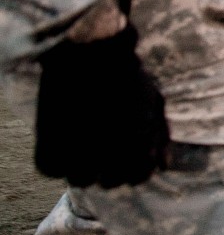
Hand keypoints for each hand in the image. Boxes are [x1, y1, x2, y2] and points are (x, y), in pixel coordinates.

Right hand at [35, 0, 169, 187]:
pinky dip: (54, 157)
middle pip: (111, 183)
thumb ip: (161, 136)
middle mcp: (114, 153)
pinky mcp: (49, 142)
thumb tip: (162, 167)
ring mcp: (81, 150)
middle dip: (109, 167)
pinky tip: (61, 137)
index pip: (139, 177)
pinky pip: (50, 168)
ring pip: (81, 180)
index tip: (123, 150)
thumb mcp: (154, 101)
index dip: (133, 167)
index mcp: (142, 143)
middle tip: (101, 143)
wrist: (93, 51)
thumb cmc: (126, 75)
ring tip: (81, 138)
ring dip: (81, 165)